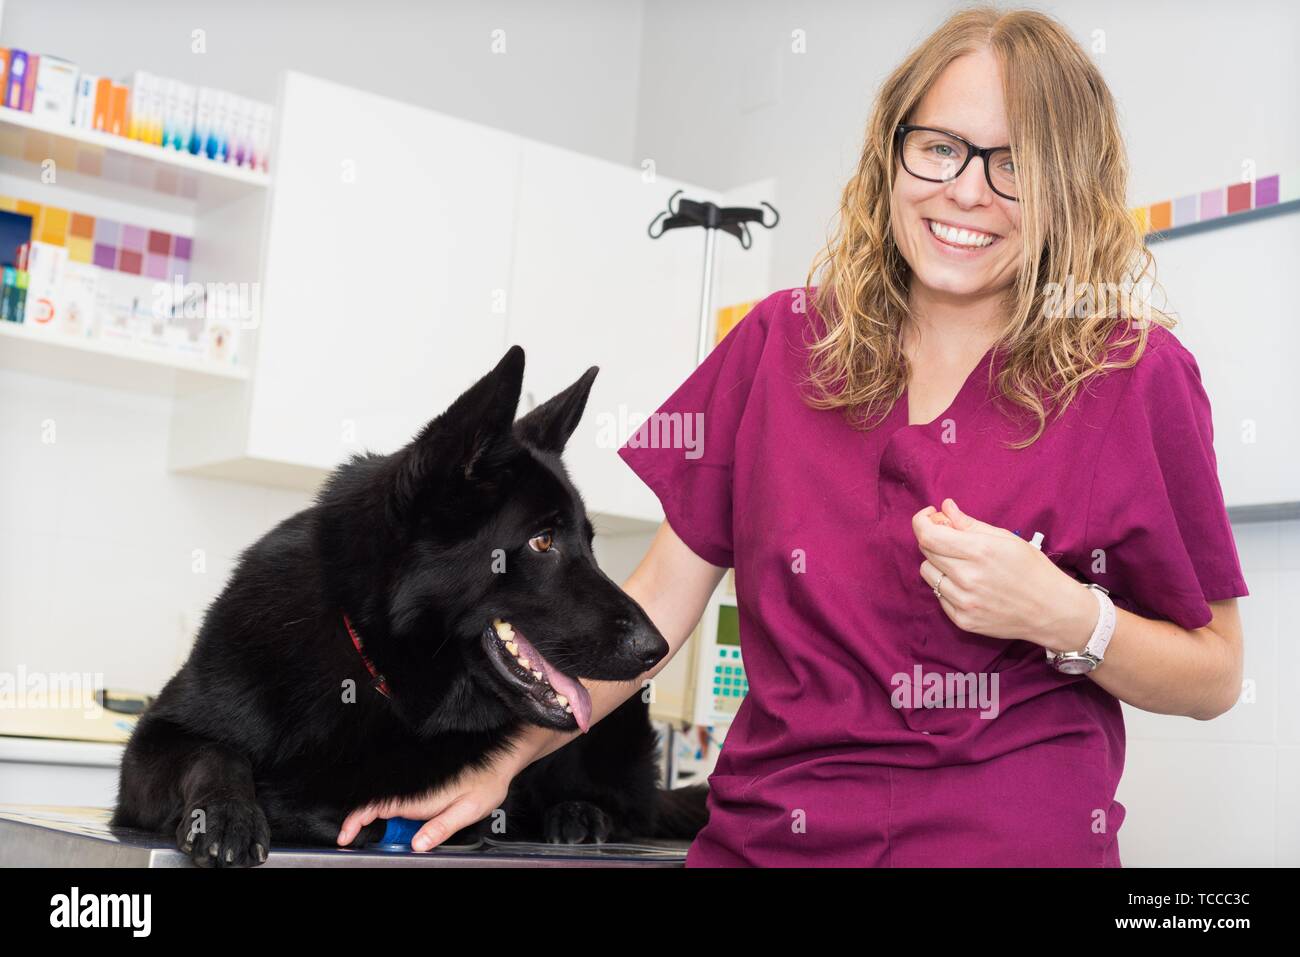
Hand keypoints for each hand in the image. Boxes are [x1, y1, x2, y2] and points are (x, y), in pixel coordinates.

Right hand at [336, 754, 516, 850]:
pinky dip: (394, 821)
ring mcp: (415, 791)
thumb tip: (418, 845)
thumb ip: (442, 827)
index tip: (345, 837)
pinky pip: (400, 806)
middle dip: (367, 829)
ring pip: (387, 810)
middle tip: (372, 847)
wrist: (498, 762)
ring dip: (384, 827)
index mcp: (419, 798)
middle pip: (377, 811)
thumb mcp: (469, 810)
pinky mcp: (421, 791)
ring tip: (394, 843)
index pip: (376, 807)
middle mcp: (413, 793)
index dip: (355, 821)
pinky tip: (403, 832)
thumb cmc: (486, 783)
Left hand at [913, 498, 1095, 650]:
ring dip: (938, 563)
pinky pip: (939, 595)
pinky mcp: (962, 621)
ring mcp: (964, 602)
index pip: (928, 535)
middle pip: (926, 551)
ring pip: (928, 573)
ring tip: (961, 563)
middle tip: (951, 537)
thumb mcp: (1006, 538)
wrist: (1052, 610)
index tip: (930, 515)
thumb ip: (970, 524)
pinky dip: (947, 586)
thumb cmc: (1033, 569)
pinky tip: (968, 584)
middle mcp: (968, 578)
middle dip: (933, 538)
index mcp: (979, 551)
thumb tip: (944, 508)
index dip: (922, 521)